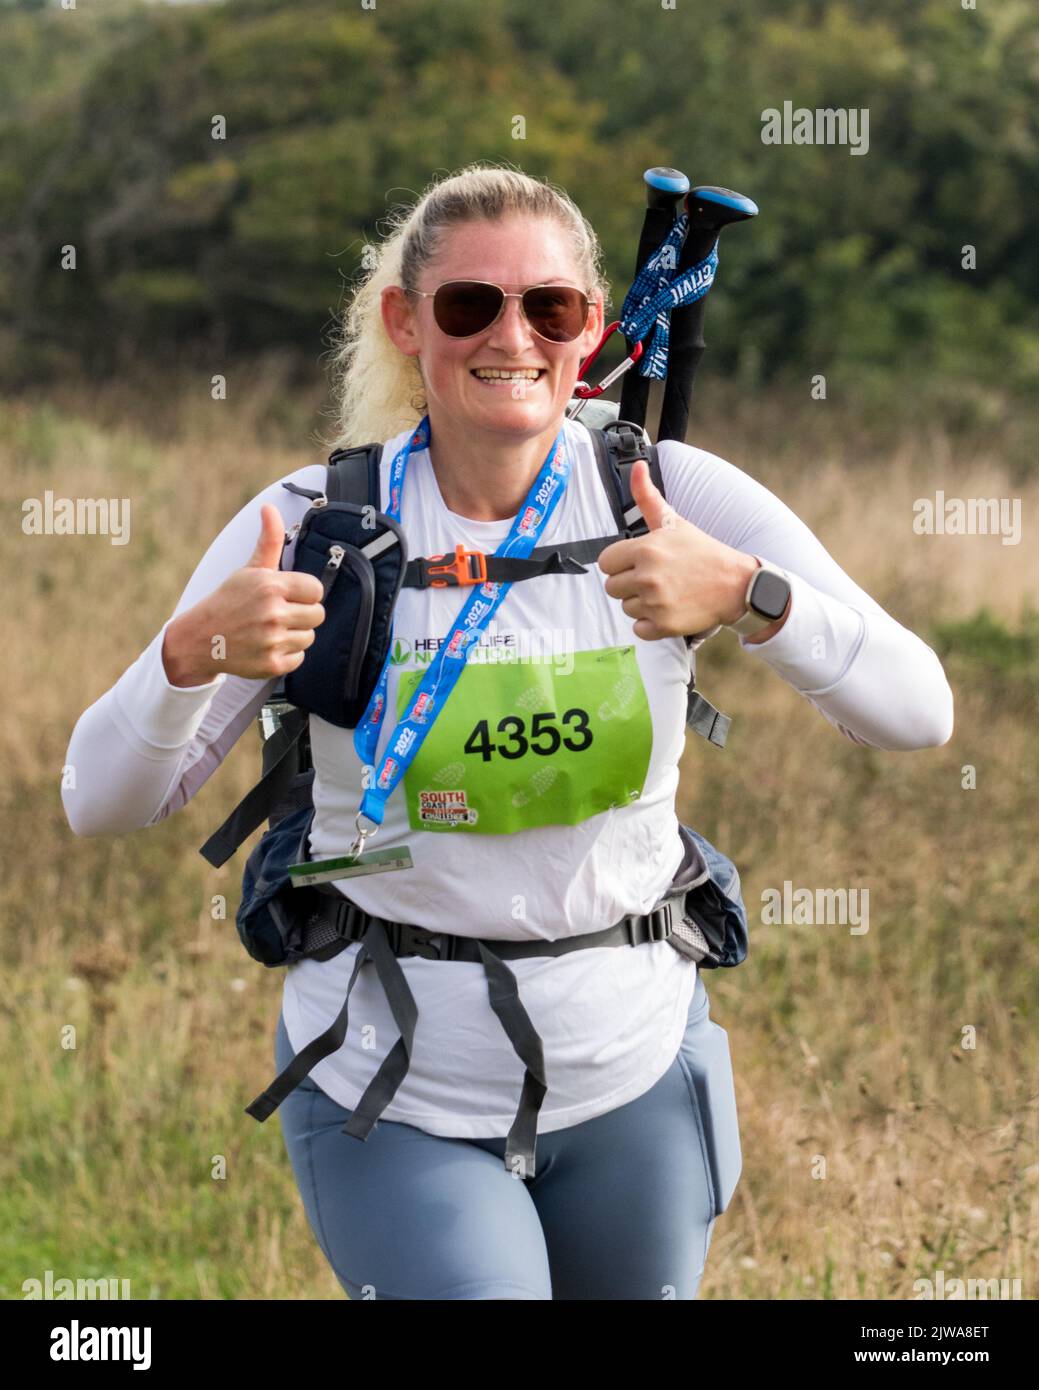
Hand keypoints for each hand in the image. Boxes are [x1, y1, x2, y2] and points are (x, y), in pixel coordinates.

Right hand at [163, 505, 325, 685]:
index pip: (316, 589)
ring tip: (271, 629)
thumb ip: (268, 541)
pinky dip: (286, 655)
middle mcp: (273, 613)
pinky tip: (267, 646)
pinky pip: (299, 658)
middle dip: (302, 613)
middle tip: (280, 613)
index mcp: (270, 586)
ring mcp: (272, 641)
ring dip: (295, 634)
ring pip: (309, 637)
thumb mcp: (249, 570)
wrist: (200, 638)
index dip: (304, 592)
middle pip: (318, 615)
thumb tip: (269, 508)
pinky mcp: (271, 664)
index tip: (289, 595)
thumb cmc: (229, 600)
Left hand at [597, 459, 759, 640]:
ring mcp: (655, 602)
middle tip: (656, 579)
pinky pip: (638, 629)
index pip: (606, 563)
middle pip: (612, 588)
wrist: (734, 584)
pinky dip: (650, 624)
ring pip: (626, 608)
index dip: (620, 564)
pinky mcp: (664, 625)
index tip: (639, 563)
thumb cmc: (701, 552)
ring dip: (642, 604)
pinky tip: (668, 609)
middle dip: (629, 585)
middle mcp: (647, 576)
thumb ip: (647, 497)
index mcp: (645, 549)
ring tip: (666, 592)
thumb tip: (636, 465)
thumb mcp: (673, 522)